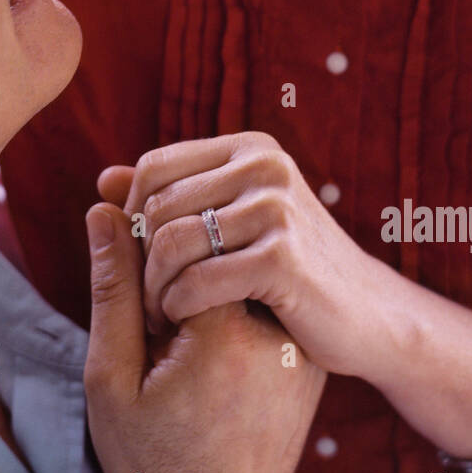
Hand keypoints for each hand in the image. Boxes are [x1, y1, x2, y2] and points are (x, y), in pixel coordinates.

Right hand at [84, 200, 325, 472]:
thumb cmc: (152, 462)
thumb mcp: (110, 379)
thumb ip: (112, 288)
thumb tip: (106, 207)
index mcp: (225, 334)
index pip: (186, 239)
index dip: (150, 261)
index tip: (140, 315)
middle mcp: (276, 333)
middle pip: (218, 252)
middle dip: (177, 271)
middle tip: (158, 334)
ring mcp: (298, 346)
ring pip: (240, 274)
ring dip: (205, 289)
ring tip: (182, 348)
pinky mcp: (306, 360)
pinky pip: (262, 306)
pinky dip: (230, 313)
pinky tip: (209, 359)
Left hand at [99, 131, 398, 378]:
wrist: (368, 317)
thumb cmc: (291, 270)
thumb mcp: (234, 221)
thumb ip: (173, 198)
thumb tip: (103, 179)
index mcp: (249, 148)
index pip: (154, 167)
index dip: (132, 215)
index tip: (137, 261)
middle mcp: (264, 165)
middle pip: (157, 205)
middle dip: (139, 259)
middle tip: (143, 301)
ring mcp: (276, 208)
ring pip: (170, 244)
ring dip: (153, 290)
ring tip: (158, 317)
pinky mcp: (283, 258)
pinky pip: (198, 281)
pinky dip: (178, 307)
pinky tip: (184, 324)